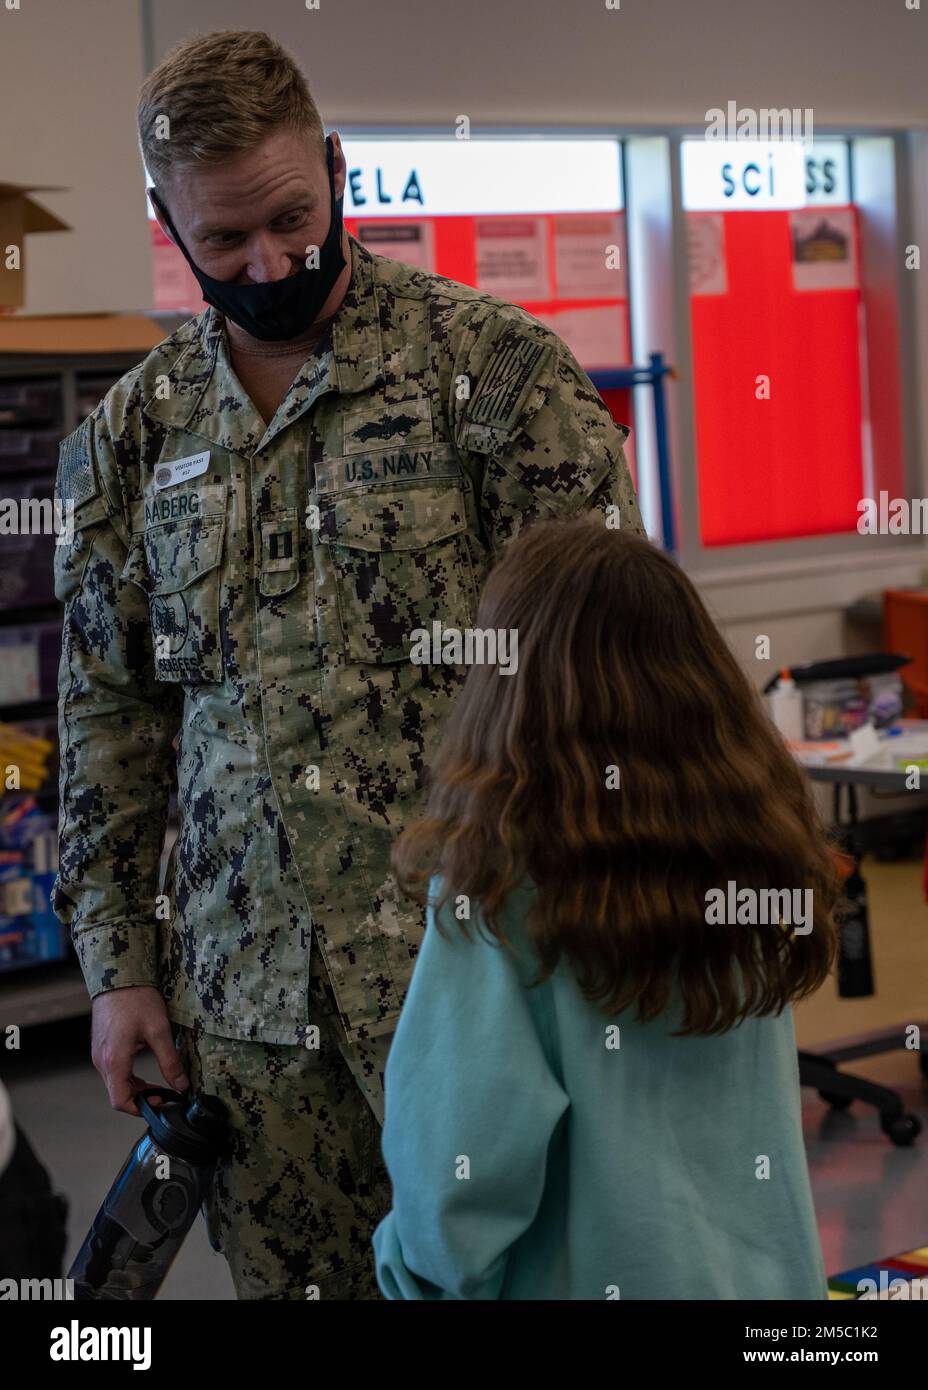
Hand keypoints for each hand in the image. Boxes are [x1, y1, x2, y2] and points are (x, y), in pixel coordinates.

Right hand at [90, 986, 189, 1115]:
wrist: (118, 976)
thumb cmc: (136, 999)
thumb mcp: (159, 1031)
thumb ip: (170, 1062)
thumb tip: (181, 1084)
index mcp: (114, 1061)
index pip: (120, 1101)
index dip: (141, 1108)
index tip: (161, 1103)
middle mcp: (102, 1061)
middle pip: (118, 1094)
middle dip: (142, 1098)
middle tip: (166, 1094)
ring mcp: (99, 1053)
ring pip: (116, 1083)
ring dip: (136, 1088)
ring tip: (159, 1084)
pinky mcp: (102, 1046)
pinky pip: (113, 1070)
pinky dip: (129, 1076)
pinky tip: (145, 1069)